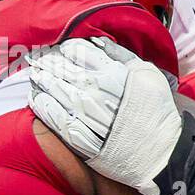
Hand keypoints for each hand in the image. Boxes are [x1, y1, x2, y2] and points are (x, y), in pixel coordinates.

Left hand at [27, 37, 181, 194]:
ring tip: (34, 74)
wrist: (160, 152)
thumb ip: (122, 56)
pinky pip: (56, 118)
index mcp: (113, 74)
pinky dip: (43, 106)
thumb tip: (98, 42)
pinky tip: (35, 98)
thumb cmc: (157, 112)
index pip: (80, 53)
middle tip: (36, 58)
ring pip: (57, 91)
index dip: (65, 49)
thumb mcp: (147, 74)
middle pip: (64, 70)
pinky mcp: (81, 137)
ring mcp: (86, 115)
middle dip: (48, 62)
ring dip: (42, 80)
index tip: (58, 49)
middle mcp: (96, 92)